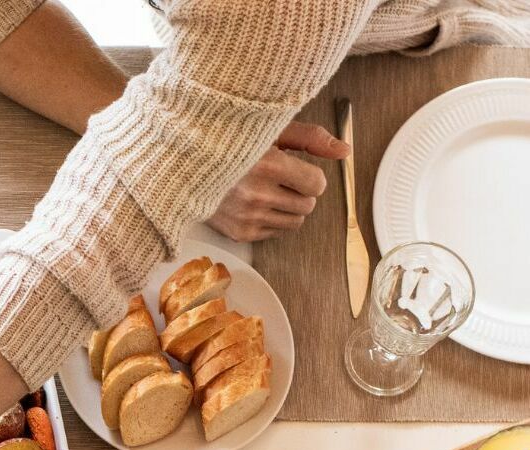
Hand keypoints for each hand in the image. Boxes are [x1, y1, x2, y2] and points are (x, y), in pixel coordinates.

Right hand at [208, 122, 349, 241]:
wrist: (190, 171)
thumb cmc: (232, 147)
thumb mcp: (271, 132)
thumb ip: (310, 138)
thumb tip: (344, 150)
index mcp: (268, 166)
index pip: (316, 185)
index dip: (311, 177)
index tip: (298, 171)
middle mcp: (257, 196)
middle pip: (308, 206)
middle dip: (301, 193)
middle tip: (282, 181)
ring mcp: (247, 218)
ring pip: (295, 222)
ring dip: (289, 208)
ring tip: (270, 193)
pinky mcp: (240, 233)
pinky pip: (276, 233)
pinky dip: (272, 220)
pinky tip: (257, 205)